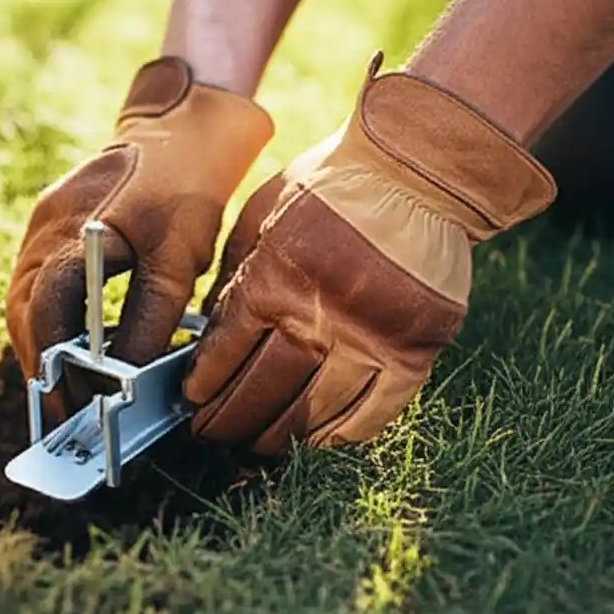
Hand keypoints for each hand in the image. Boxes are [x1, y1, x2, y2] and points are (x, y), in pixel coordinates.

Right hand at [6, 57, 272, 402]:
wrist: (180, 124)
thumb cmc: (186, 186)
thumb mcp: (179, 257)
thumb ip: (151, 319)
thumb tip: (129, 376)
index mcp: (71, 235)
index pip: (48, 316)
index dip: (57, 368)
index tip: (75, 411)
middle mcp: (43, 233)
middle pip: (24, 317)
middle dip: (42, 372)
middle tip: (63, 421)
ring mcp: (40, 229)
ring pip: (24, 305)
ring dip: (42, 352)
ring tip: (63, 398)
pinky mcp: (49, 229)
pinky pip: (37, 286)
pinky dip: (50, 325)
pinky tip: (70, 352)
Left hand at [185, 52, 556, 454]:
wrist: (420, 170)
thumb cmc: (332, 183)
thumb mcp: (264, 214)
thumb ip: (237, 273)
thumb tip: (211, 334)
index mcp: (276, 278)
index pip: (227, 351)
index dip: (205, 384)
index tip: (192, 400)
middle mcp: (320, 315)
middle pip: (262, 391)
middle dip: (229, 420)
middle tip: (212, 433)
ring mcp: (370, 339)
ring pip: (310, 412)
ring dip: (276, 436)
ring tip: (255, 443)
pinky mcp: (413, 353)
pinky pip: (370, 414)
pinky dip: (336, 436)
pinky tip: (313, 441)